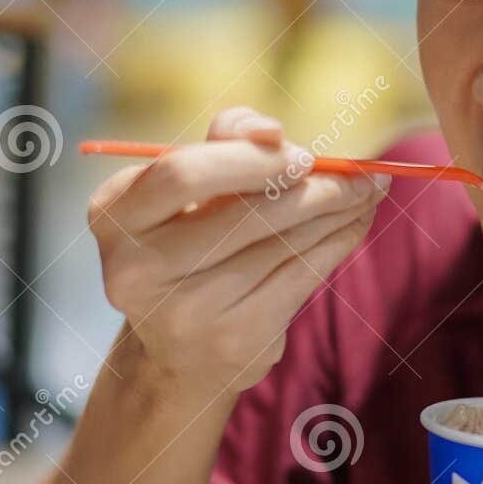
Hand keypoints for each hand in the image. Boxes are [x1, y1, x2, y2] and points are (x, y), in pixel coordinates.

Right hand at [88, 107, 389, 400]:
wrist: (180, 350)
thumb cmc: (190, 239)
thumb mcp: (189, 186)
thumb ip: (226, 139)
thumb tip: (273, 132)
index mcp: (112, 216)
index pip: (182, 174)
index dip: (249, 159)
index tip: (302, 154)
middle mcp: (136, 270)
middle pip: (244, 213)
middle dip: (314, 187)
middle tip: (360, 172)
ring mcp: (185, 313)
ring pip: (284, 244)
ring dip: (339, 211)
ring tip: (370, 189)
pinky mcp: (235, 342)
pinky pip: (303, 277)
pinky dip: (339, 242)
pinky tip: (357, 222)